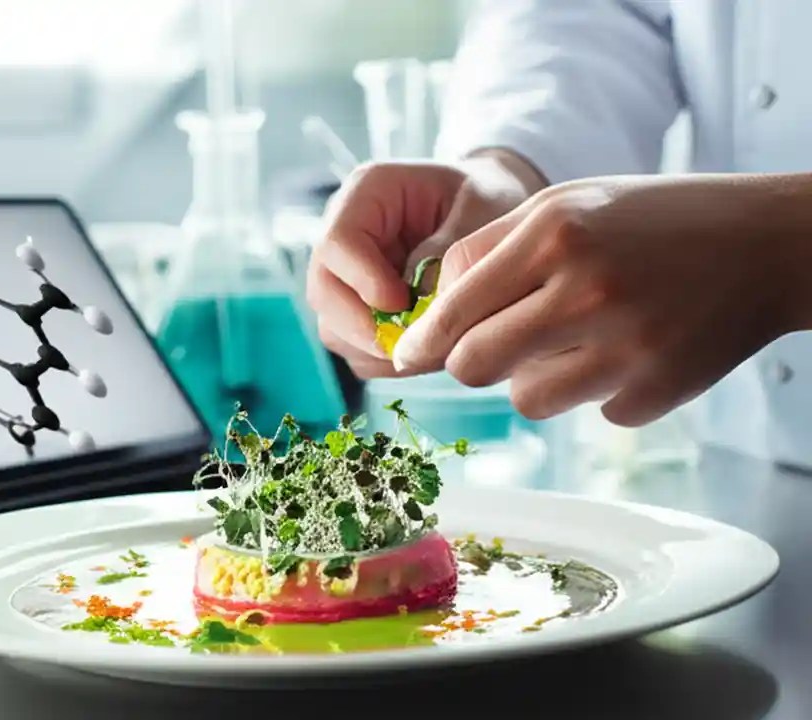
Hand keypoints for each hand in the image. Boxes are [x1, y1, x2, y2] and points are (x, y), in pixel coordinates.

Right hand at [306, 150, 543, 378]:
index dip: (363, 281)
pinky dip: (389, 361)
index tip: (403, 303)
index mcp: (366, 194)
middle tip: (416, 342)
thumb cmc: (488, 199)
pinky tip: (428, 348)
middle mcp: (344, 238)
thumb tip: (421, 299)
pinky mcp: (358, 314)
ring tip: (432, 344)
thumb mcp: (482, 209)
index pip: (337, 243)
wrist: (494, 212)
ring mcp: (346, 279)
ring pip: (334, 329)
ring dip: (379, 348)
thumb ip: (450, 250)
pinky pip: (357, 352)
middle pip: (323, 292)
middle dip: (365, 327)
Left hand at [391, 173, 811, 425]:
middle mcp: (588, 291)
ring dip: (535, 377)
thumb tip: (432, 310)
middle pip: (475, 365)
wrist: (764, 243)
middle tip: (489, 346)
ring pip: (526, 399)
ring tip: (576, 336)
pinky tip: (629, 347)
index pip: (457, 310)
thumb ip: (488, 251)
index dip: (423, 342)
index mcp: (556, 235)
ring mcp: (627, 346)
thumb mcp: (563, 205)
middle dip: (469, 362)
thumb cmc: (648, 219)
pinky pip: (590, 411)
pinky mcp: (658, 390)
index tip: (406, 357)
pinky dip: (598, 388)